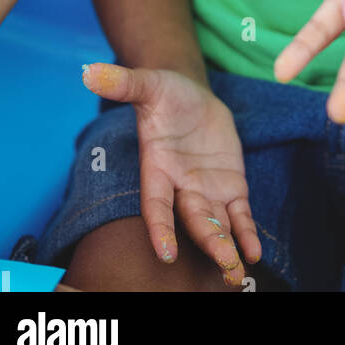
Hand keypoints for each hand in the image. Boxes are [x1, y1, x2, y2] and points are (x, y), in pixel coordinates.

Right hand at [81, 63, 260, 285]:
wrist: (190, 95)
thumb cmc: (164, 92)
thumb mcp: (148, 83)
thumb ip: (123, 83)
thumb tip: (90, 72)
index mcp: (157, 169)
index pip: (157, 205)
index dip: (160, 229)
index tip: (166, 254)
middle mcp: (180, 187)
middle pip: (193, 220)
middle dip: (208, 242)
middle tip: (224, 266)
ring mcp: (206, 190)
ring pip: (216, 224)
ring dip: (226, 247)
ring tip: (238, 272)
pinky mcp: (230, 186)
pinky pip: (238, 215)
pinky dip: (246, 233)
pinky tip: (255, 253)